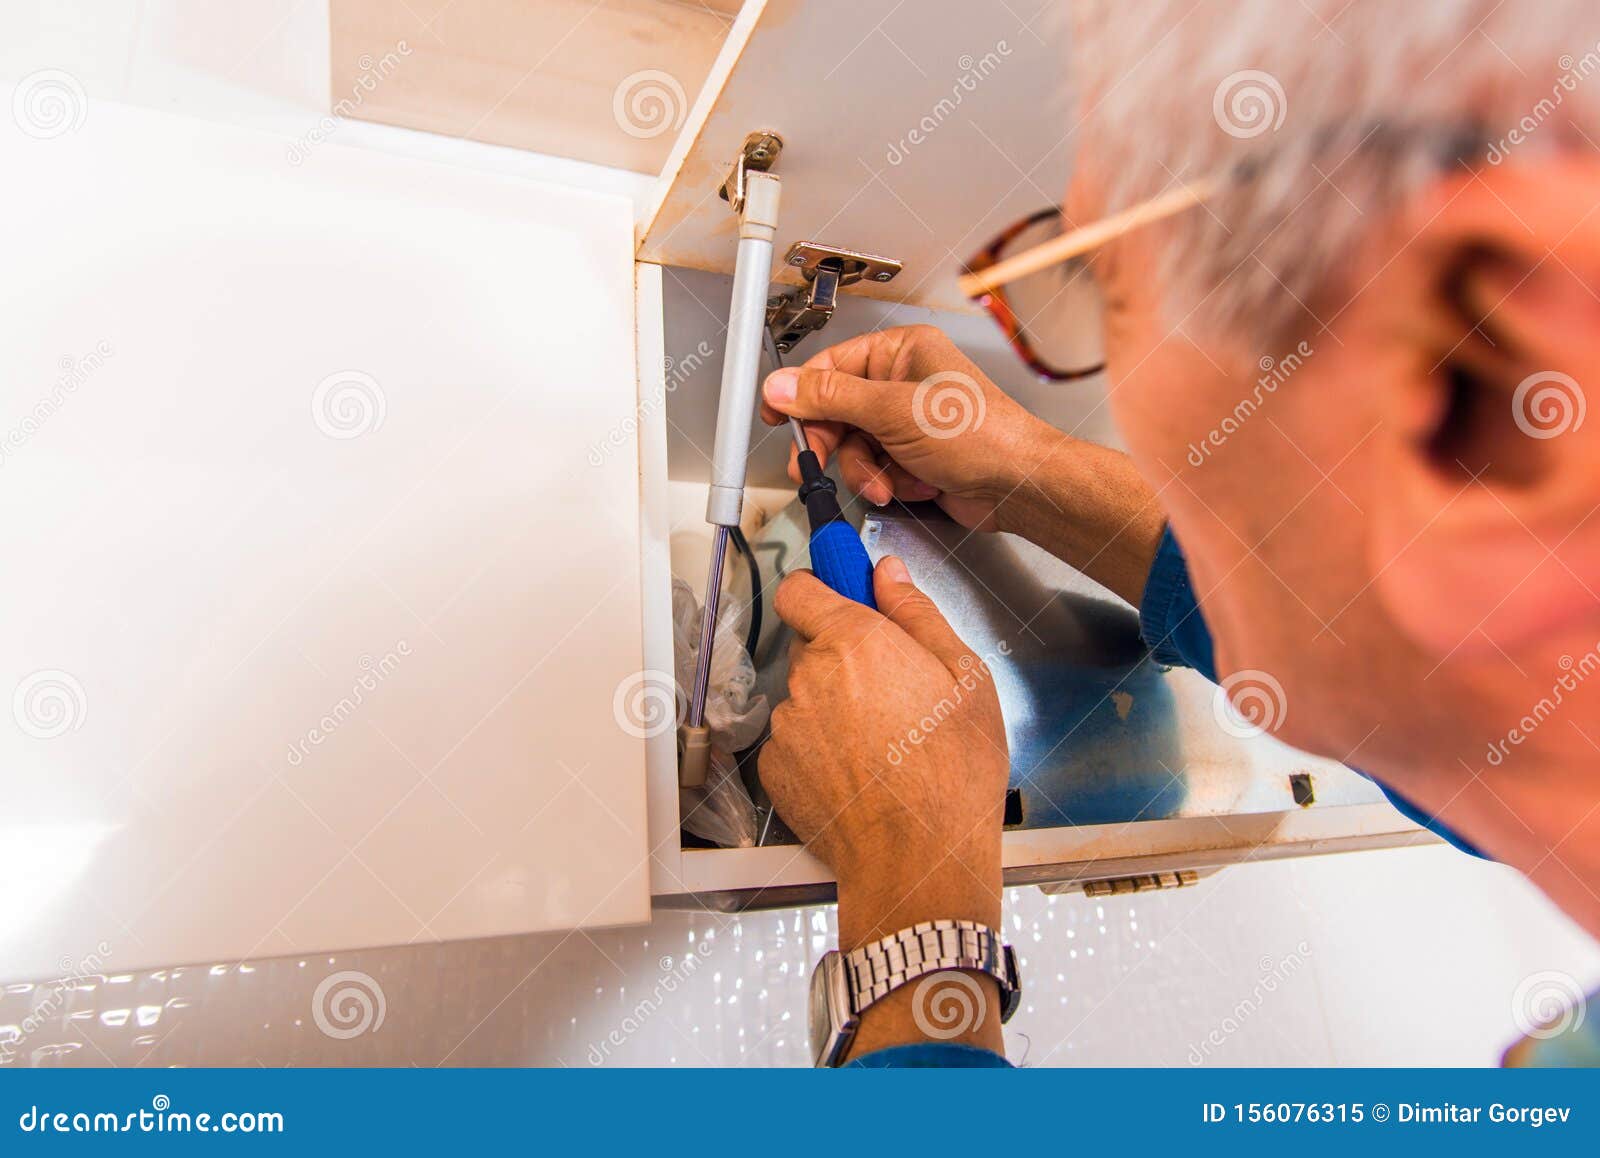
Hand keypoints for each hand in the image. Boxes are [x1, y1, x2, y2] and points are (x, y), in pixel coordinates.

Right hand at [760, 324, 1046, 530]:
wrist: (1018, 485)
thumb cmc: (980, 435)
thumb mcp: (892, 411)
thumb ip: (830, 398)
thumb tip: (783, 386)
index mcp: (902, 352)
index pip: (832, 366)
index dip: (801, 393)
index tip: (777, 416)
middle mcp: (903, 382)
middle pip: (837, 412)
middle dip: (833, 444)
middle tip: (815, 464)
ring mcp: (908, 422)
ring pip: (853, 448)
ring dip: (863, 471)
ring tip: (884, 483)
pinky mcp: (913, 457)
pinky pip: (875, 469)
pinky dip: (886, 483)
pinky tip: (909, 486)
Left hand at [760, 556, 1008, 1057]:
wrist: (920, 859)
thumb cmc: (953, 773)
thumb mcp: (964, 678)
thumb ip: (918, 615)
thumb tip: (890, 574)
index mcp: (853, 640)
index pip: (804, 588)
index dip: (823, 591)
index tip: (843, 597)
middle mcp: (808, 676)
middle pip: (811, 646)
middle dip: (842, 659)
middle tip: (891, 691)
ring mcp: (786, 725)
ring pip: (804, 698)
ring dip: (832, 709)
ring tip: (883, 744)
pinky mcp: (774, 769)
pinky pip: (794, 743)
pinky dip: (818, 752)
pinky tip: (861, 773)